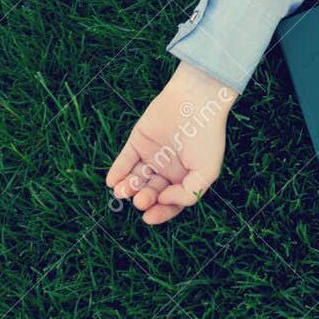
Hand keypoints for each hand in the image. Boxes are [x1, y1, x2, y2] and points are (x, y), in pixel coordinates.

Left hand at [105, 61, 236, 223]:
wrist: (196, 102)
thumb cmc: (206, 137)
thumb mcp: (206, 171)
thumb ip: (187, 193)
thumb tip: (163, 200)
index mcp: (185, 178)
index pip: (170, 202)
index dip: (160, 212)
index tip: (148, 217)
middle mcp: (168, 169)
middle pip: (151, 192)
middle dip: (144, 199)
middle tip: (141, 199)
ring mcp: (152, 156)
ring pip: (136, 178)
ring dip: (128, 188)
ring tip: (123, 191)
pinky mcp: (138, 142)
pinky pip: (125, 160)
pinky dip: (117, 171)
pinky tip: (112, 181)